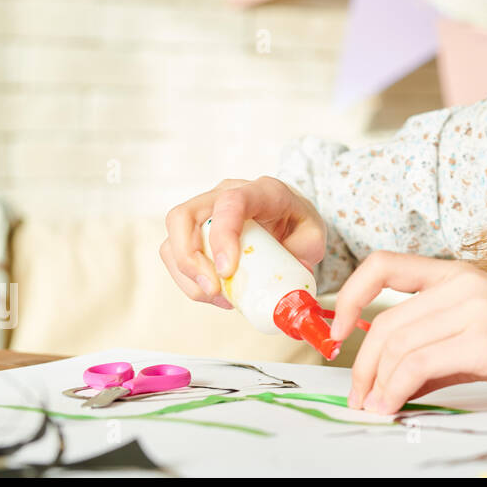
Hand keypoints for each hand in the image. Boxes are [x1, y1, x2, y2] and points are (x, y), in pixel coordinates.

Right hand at [161, 176, 325, 308]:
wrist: (291, 219)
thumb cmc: (299, 225)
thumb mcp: (314, 237)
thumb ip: (303, 256)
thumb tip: (280, 285)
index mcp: (262, 191)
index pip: (231, 202)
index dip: (223, 235)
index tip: (228, 271)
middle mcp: (226, 193)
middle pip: (184, 216)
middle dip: (190, 259)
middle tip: (213, 288)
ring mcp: (205, 210)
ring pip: (172, 239)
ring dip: (188, 276)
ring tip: (219, 296)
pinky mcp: (194, 231)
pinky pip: (174, 256)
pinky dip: (189, 282)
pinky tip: (216, 294)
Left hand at [335, 252, 486, 413]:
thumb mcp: (478, 339)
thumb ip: (433, 351)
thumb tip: (388, 381)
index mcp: (458, 274)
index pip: (383, 264)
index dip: (350, 294)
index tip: (338, 329)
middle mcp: (462, 284)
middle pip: (385, 322)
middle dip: (361, 365)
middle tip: (357, 398)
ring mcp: (474, 308)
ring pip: (396, 344)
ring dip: (375, 384)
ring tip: (374, 410)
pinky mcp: (484, 340)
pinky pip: (418, 365)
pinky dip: (395, 390)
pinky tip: (393, 408)